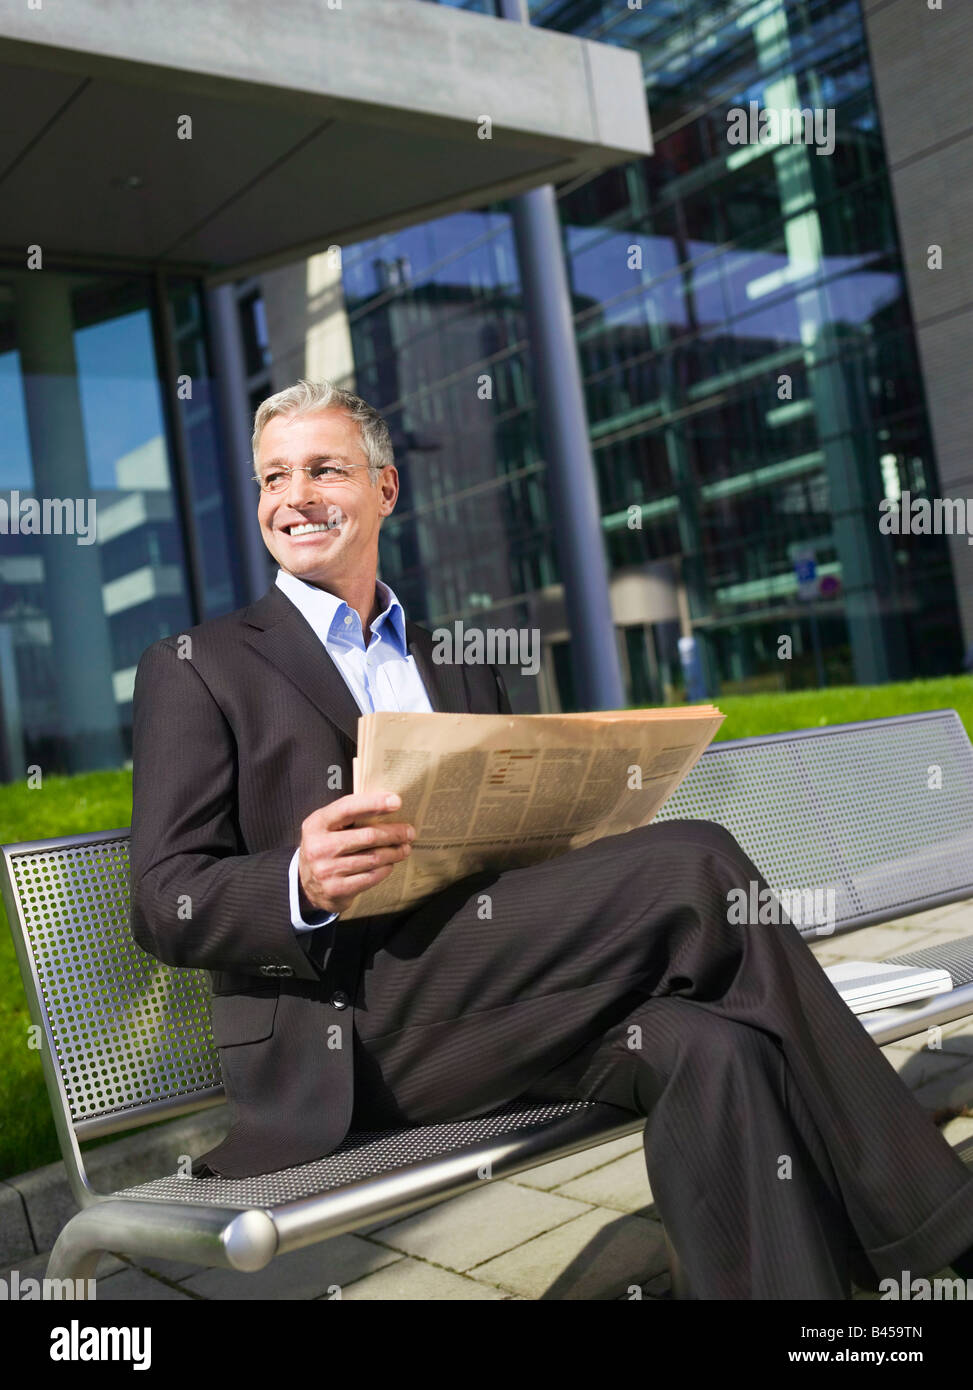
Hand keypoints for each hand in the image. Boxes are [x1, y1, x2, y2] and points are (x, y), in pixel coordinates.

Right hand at [297, 792, 414, 916]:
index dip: (373, 803)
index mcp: (316, 824)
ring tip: (404, 848)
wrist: (305, 884)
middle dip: (394, 833)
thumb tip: (388, 804)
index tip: (396, 802)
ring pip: (373, 858)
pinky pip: (371, 877)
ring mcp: (326, 870)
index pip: (347, 808)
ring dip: (394, 852)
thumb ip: (348, 815)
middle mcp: (319, 847)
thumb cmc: (324, 847)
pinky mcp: (336, 889)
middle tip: (409, 832)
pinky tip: (390, 864)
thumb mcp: (326, 827)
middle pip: (367, 836)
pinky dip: (385, 869)